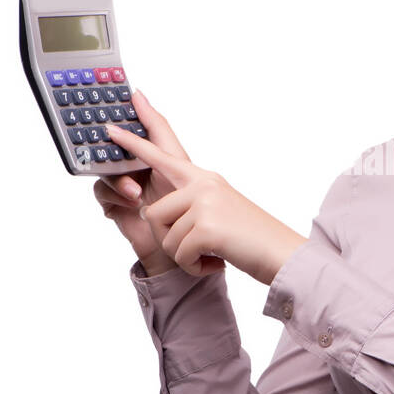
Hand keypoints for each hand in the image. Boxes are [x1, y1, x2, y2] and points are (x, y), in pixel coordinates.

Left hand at [104, 91, 308, 284]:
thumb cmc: (252, 239)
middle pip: (154, 213)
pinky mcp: (206, 226)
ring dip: (185, 256)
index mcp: (205, 179)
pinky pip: (180, 253)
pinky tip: (215, 264)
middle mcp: (203, 185)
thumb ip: (190, 204)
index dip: (134, 142)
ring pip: (166, 236)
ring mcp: (204, 203)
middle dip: (170, 240)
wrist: (283, 255)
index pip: (162, 155)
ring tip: (213, 256)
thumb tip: (150, 213)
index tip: (110, 126)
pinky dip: (195, 267)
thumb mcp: (220, 211)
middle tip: (199, 250)